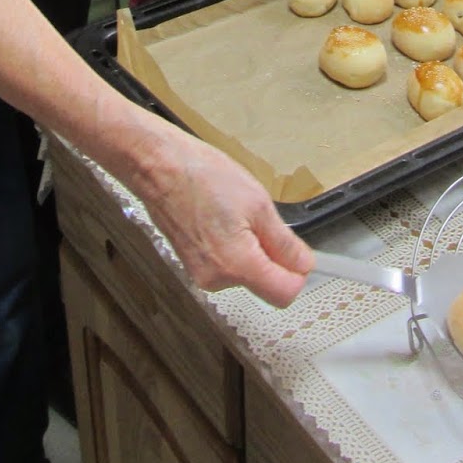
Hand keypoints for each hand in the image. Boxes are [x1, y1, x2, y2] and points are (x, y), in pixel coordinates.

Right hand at [140, 127, 312, 306]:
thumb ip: (283, 242)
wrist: (159, 168)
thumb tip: (303, 265)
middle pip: (265, 284)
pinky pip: (227, 265)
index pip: (284, 294)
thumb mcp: (257, 203)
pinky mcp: (193, 265)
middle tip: (262, 218)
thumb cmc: (202, 177)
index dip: (298, 273)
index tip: (298, 252)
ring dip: (253, 249)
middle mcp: (217, 279)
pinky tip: (223, 218)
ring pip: (247, 274)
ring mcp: (201, 274)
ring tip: (237, 213)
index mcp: (237, 265)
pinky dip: (235, 246)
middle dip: (273, 257)